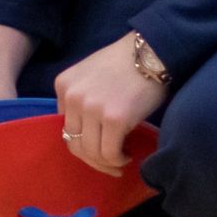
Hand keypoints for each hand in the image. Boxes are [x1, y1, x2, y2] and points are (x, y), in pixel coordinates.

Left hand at [50, 33, 165, 173]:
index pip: (66, 127)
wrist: (152, 51)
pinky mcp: (114, 119)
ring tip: (121, 161)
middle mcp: (72, 97)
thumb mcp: (90, 75)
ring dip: (106, 163)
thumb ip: (81, 99)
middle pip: (75, 143)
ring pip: (91, 152)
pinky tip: (127, 156)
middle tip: (109, 165)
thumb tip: (86, 133)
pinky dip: (118, 160)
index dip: (82, 143)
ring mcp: (92, 108)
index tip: (97, 149)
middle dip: (92, 160)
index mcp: (63, 85)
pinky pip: (110, 153)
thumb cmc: (125, 62)